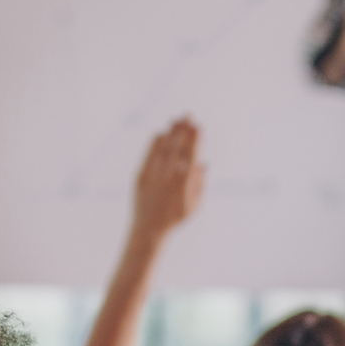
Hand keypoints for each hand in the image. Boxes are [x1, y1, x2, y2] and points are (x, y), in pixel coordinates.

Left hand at [131, 119, 205, 242]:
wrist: (148, 230)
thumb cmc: (175, 219)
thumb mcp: (194, 205)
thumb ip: (200, 183)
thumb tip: (204, 162)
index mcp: (183, 185)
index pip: (190, 155)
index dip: (195, 139)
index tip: (198, 126)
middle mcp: (167, 178)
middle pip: (176, 147)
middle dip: (183, 129)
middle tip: (188, 114)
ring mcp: (152, 176)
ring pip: (162, 148)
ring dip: (170, 132)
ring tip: (176, 120)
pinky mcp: (140, 176)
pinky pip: (148, 155)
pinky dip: (154, 143)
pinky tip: (161, 133)